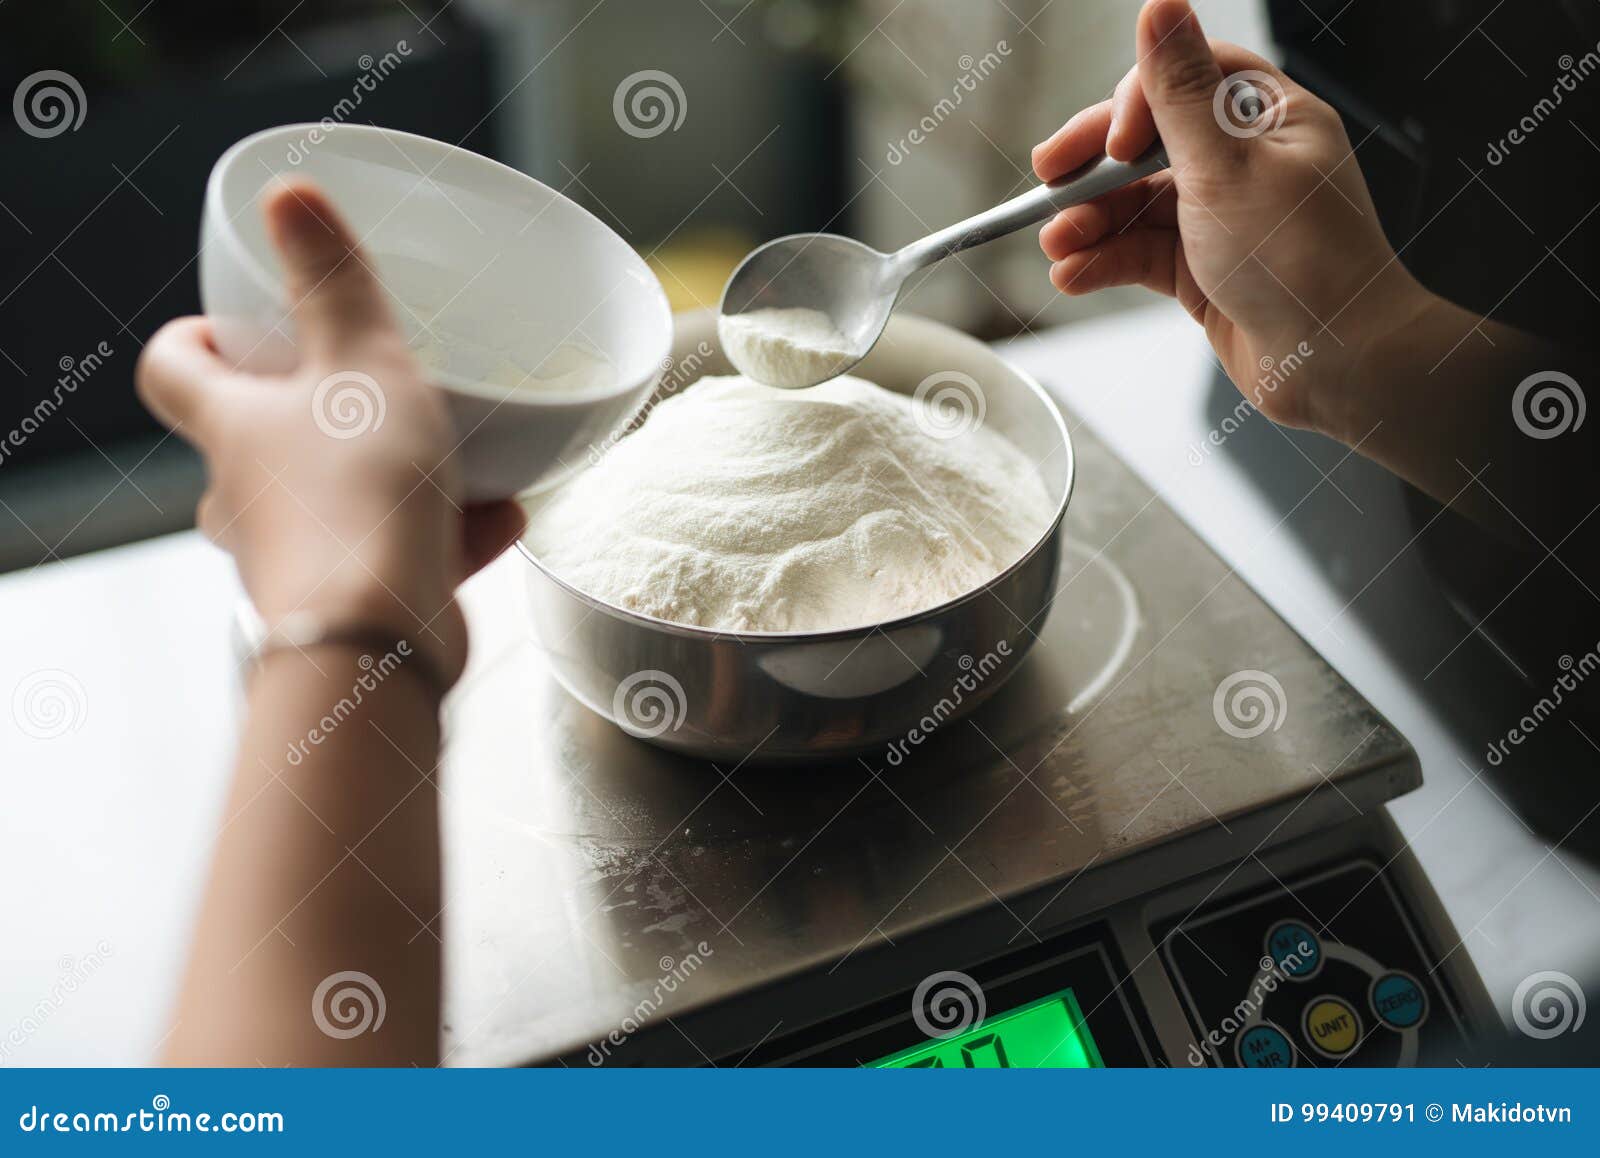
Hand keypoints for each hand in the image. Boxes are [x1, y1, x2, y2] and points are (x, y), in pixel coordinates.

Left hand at [138, 180, 523, 688]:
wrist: (377, 642)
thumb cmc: (359, 501)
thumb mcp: (363, 364)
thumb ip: (334, 282)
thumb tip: (288, 195)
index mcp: (232, 427)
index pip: (174, 369)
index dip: (195, 339)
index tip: (233, 326)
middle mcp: (247, 497)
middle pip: (257, 439)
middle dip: (313, 412)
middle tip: (367, 385)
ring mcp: (295, 557)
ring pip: (338, 500)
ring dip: (397, 476)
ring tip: (468, 459)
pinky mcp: (351, 604)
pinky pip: (397, 553)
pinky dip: (443, 533)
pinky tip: (500, 520)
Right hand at [1032, 0, 1433, 443]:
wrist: (1339, 367)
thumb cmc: (1304, 266)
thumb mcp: (1227, 167)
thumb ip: (1179, 91)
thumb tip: (1158, 7)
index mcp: (1270, 119)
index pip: (1186, 81)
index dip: (1135, 103)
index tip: (1108, 144)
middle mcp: (1247, 163)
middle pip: (1149, 143)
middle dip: (1094, 167)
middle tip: (1046, 181)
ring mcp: (1223, 219)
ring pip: (1138, 203)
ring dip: (1090, 222)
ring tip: (1056, 246)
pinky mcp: (1204, 270)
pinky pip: (1141, 253)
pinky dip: (1104, 261)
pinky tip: (1073, 274)